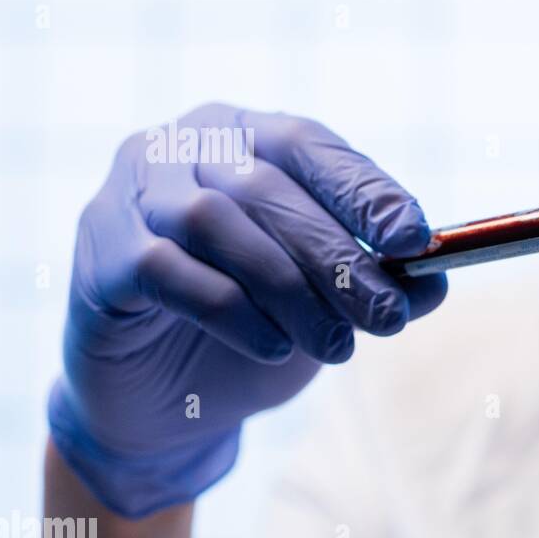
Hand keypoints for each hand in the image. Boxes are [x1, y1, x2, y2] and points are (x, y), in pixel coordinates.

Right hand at [49, 103, 446, 518]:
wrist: (165, 401)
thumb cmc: (256, 330)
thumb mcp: (330, 303)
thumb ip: (381, 281)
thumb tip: (436, 278)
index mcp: (244, 136)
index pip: (310, 145)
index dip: (366, 192)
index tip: (419, 239)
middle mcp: (180, 148)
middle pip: (269, 188)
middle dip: (340, 258)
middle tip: (388, 318)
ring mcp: (130, 196)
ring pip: (219, 225)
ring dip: (291, 292)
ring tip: (335, 348)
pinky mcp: (102, 256)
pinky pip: (172, 273)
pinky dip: (234, 313)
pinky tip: (270, 349)